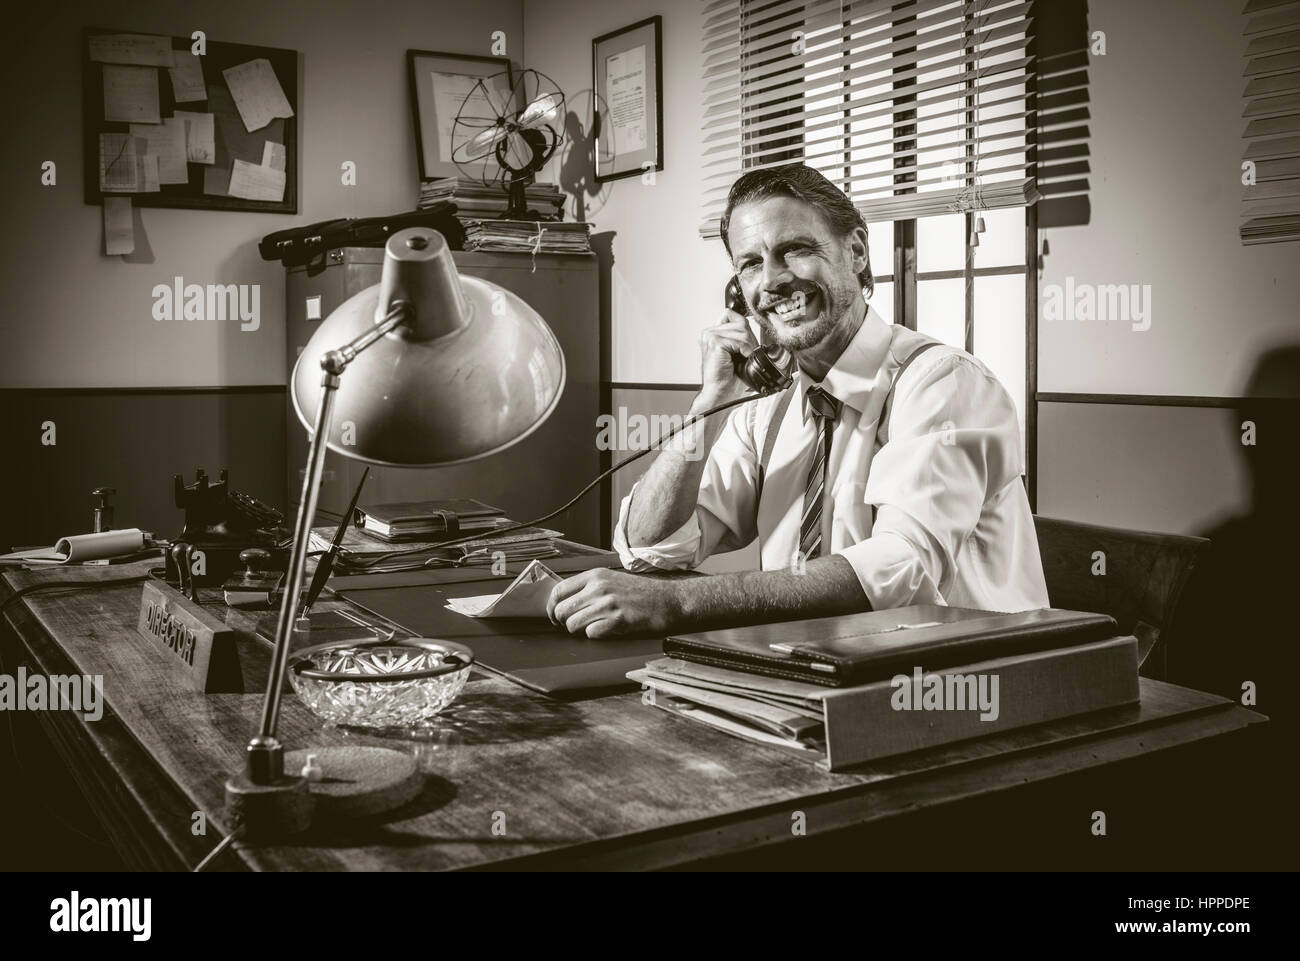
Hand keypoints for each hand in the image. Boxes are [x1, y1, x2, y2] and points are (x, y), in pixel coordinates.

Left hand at [546, 569, 681, 637]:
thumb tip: (564, 601)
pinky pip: (590, 634)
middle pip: (562, 610)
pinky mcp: (617, 620)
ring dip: (579, 630)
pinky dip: (595, 635)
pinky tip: (607, 630)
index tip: (555, 616)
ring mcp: (608, 604)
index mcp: (595, 575)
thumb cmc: (639, 593)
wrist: (668, 601)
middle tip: (572, 625)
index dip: (552, 607)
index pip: (558, 590)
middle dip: (563, 622)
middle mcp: (599, 587)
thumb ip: (588, 587)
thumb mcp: (611, 580)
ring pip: (573, 624)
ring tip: (592, 627)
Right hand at [698, 307, 758, 404]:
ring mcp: (709, 336)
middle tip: (747, 356)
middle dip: (749, 340)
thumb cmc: (727, 379)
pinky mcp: (714, 342)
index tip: (746, 348)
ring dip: (748, 347)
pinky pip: (739, 340)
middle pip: (740, 323)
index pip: (732, 316)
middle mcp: (708, 333)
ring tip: (744, 359)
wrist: (719, 394)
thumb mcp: (737, 353)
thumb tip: (751, 325)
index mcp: (712, 334)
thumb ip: (740, 337)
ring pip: (742, 331)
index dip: (745, 330)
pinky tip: (741, 360)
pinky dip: (745, 350)